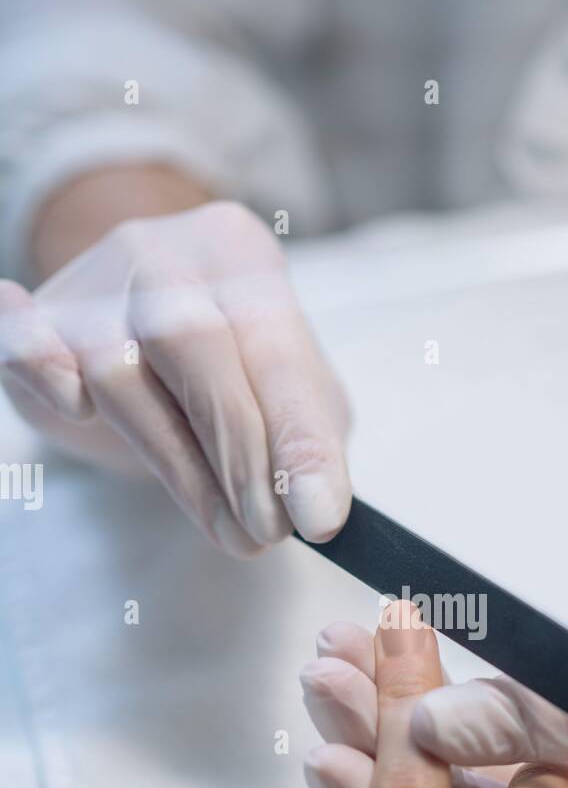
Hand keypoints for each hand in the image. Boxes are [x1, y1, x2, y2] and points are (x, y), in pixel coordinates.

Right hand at [0, 200, 350, 554]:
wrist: (138, 321)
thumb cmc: (232, 364)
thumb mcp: (293, 390)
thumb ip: (308, 433)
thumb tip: (315, 506)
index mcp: (239, 255)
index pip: (276, 348)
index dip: (299, 439)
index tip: (319, 517)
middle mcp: (163, 255)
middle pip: (191, 343)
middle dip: (237, 452)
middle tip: (268, 532)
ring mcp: (92, 287)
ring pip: (119, 373)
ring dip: (180, 468)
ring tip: (230, 531)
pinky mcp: (40, 325)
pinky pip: (23, 337)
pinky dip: (36, 360)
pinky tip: (66, 395)